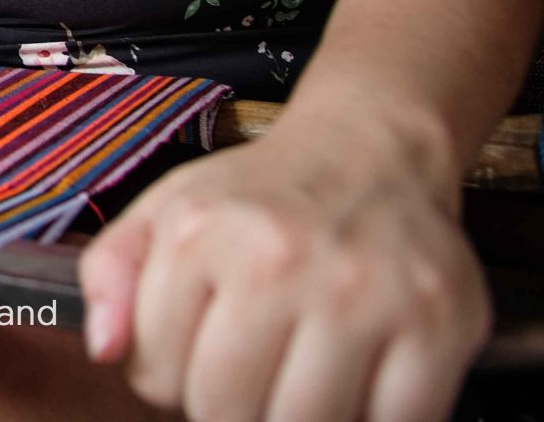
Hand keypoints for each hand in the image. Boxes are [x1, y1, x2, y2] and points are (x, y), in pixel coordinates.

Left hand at [79, 113, 488, 421]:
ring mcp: (364, 291)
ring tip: (299, 379)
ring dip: (296, 418)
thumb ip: (112, 272)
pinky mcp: (439, 321)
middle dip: (231, 407)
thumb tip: (104, 347)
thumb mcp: (166, 209)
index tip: (199, 355)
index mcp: (200, 233)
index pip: (158, 375)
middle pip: (226, 409)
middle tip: (253, 375)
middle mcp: (279, 258)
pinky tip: (358, 385)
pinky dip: (371, 421)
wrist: (372, 149)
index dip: (174, 380)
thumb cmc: (260, 195)